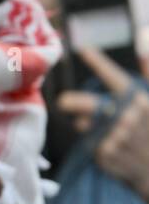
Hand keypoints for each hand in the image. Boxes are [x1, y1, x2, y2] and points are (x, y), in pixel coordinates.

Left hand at [56, 45, 148, 202]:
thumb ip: (148, 75)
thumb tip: (143, 51)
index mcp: (137, 100)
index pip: (114, 78)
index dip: (99, 62)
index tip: (83, 48)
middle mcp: (127, 117)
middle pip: (92, 104)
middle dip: (74, 101)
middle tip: (62, 101)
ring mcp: (117, 137)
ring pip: (85, 125)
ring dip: (84, 124)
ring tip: (94, 127)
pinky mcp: (107, 155)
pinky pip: (89, 144)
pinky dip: (94, 143)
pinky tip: (106, 145)